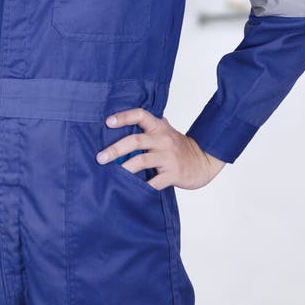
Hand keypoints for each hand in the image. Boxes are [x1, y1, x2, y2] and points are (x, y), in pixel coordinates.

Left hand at [96, 107, 225, 190]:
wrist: (204, 161)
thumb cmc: (178, 147)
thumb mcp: (165, 132)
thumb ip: (148, 128)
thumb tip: (120, 126)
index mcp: (159, 127)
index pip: (140, 115)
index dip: (123, 116)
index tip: (107, 122)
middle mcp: (163, 139)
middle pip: (136, 140)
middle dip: (115, 149)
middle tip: (100, 157)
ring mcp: (168, 157)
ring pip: (142, 161)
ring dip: (124, 168)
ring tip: (112, 174)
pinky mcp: (173, 174)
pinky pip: (154, 182)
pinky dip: (141, 186)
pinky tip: (130, 190)